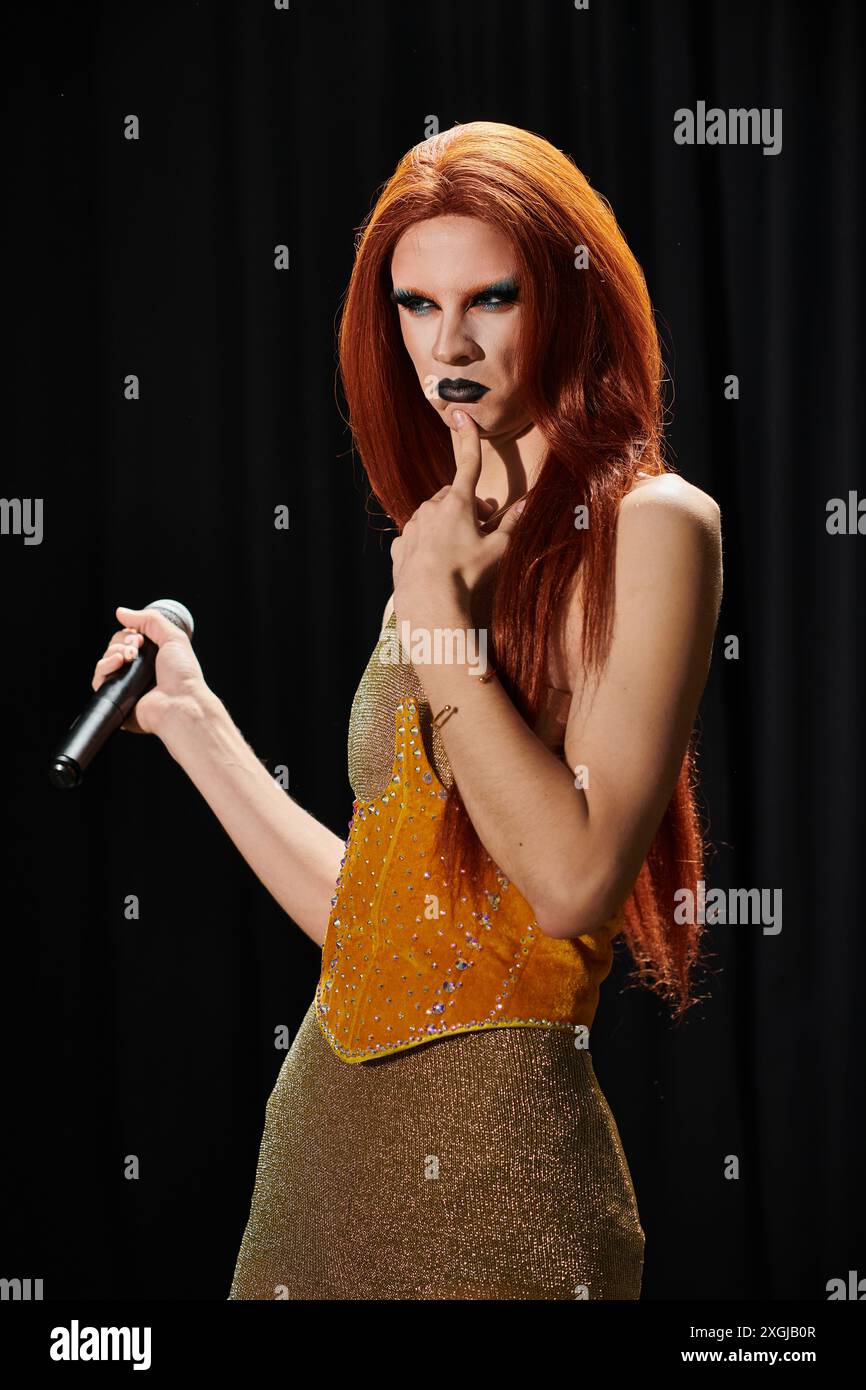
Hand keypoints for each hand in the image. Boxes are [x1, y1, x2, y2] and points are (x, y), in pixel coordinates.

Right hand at [91, 605, 209, 737]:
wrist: (181, 703)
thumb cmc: (183, 674)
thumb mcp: (173, 637)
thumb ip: (149, 620)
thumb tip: (121, 612)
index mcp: (151, 659)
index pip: (127, 640)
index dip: (128, 634)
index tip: (139, 638)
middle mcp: (137, 673)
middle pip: (113, 648)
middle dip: (120, 642)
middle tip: (135, 648)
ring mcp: (126, 686)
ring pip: (104, 662)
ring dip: (112, 652)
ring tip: (128, 656)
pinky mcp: (116, 699)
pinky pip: (98, 680)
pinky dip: (104, 667)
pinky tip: (117, 663)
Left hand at [390, 410, 524, 634]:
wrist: (429, 601)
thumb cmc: (467, 574)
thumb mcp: (498, 550)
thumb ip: (513, 524)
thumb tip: (530, 504)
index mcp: (457, 503)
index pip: (468, 465)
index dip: (469, 440)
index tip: (463, 417)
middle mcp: (430, 509)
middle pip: (450, 496)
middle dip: (466, 505)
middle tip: (481, 527)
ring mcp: (412, 527)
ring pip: (431, 516)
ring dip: (446, 525)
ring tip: (459, 550)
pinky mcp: (400, 546)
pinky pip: (416, 538)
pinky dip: (428, 543)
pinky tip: (438, 563)